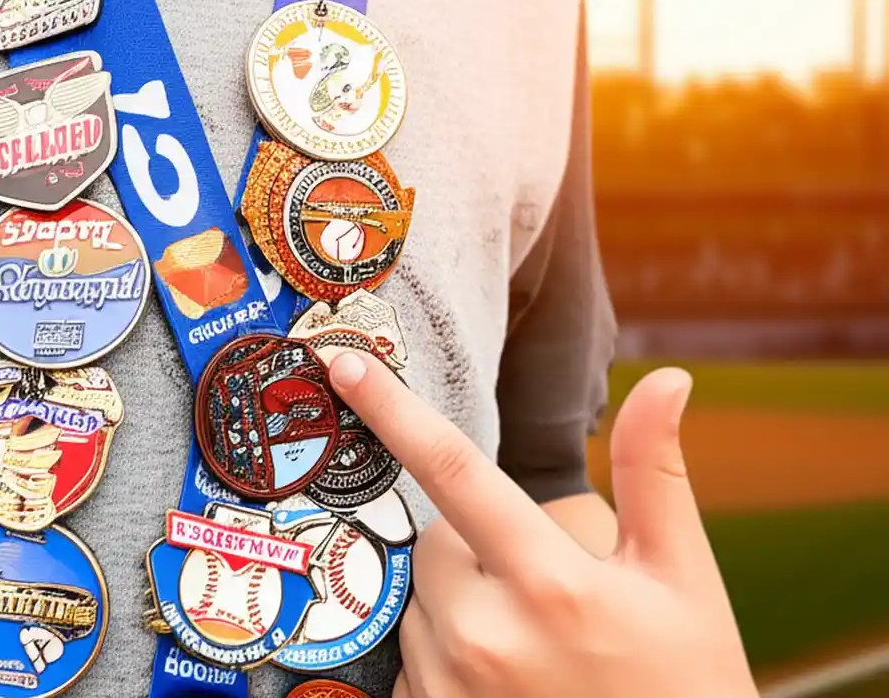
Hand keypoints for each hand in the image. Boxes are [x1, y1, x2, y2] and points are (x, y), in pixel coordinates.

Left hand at [327, 352, 757, 697]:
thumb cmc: (686, 682)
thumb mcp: (681, 577)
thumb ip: (656, 473)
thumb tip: (668, 380)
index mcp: (548, 580)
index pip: (452, 470)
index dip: (391, 408)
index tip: (343, 363)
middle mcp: (485, 632)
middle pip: (432, 544)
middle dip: (469, 545)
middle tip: (538, 584)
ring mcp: (451, 685)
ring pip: (417, 604)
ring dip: (455, 604)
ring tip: (531, 644)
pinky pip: (409, 663)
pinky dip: (442, 656)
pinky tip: (503, 680)